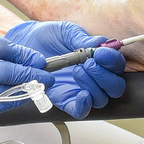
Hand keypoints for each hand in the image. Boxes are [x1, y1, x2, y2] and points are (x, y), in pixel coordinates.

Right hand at [0, 36, 54, 108]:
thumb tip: (26, 57)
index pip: (1, 47)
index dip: (24, 53)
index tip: (38, 60)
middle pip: (6, 70)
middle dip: (31, 74)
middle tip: (47, 76)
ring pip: (5, 91)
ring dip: (26, 90)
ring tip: (39, 88)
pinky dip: (12, 102)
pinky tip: (22, 98)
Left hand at [6, 21, 126, 118]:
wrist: (26, 44)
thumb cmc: (49, 37)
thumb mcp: (66, 31)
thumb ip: (82, 38)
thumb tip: (99, 43)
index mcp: (99, 59)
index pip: (117, 65)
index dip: (113, 61)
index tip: (101, 53)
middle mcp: (94, 77)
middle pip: (115, 87)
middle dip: (104, 76)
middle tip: (88, 64)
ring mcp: (80, 90)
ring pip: (101, 99)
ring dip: (93, 87)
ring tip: (77, 71)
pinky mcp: (65, 100)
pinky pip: (80, 111)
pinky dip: (83, 106)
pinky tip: (81, 94)